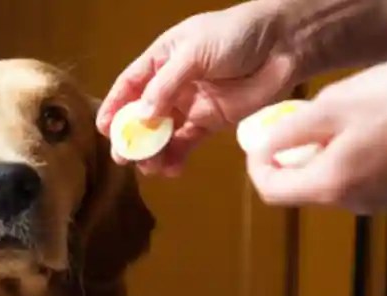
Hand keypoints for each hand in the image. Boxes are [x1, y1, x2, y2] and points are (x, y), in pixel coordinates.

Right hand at [96, 0, 300, 175]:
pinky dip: (176, 158)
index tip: (103, 129)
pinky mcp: (210, 122)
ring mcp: (190, 105)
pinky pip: (186, 144)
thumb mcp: (195, 51)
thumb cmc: (236, 35)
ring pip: (162, 134)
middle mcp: (171, 84)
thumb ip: (167, 84)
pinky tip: (170, 170)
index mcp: (162, 59)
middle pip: (142, 114)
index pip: (130, 84)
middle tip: (123, 158)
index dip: (115, 106)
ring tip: (148, 168)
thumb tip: (144, 116)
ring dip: (153, 152)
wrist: (282, 45)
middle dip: (132, 137)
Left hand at [246, 58, 386, 213]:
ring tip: (346, 118)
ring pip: (338, 182)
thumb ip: (291, 132)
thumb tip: (263, 149)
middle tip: (303, 121)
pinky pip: (368, 178)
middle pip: (305, 188)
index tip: (260, 141)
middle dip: (295, 157)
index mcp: (330, 186)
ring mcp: (384, 201)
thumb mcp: (335, 105)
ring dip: (329, 155)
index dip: (258, 166)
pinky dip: (359, 158)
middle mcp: (354, 204)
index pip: (272, 192)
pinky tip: (379, 127)